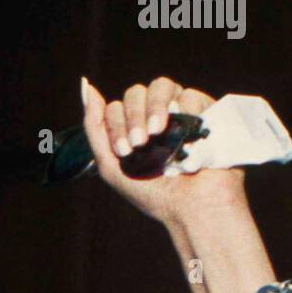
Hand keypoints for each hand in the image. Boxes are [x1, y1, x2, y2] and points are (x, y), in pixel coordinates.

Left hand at [80, 77, 247, 227]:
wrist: (192, 206)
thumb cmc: (152, 193)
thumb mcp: (111, 165)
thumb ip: (95, 127)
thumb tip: (86, 86)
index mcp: (133, 130)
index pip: (116, 108)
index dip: (117, 126)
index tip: (126, 152)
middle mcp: (155, 118)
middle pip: (135, 93)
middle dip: (133, 117)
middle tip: (140, 144)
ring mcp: (180, 112)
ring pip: (160, 85)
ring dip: (154, 107)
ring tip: (158, 133)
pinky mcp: (205, 112)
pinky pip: (189, 94)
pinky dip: (184, 109)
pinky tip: (185, 132)